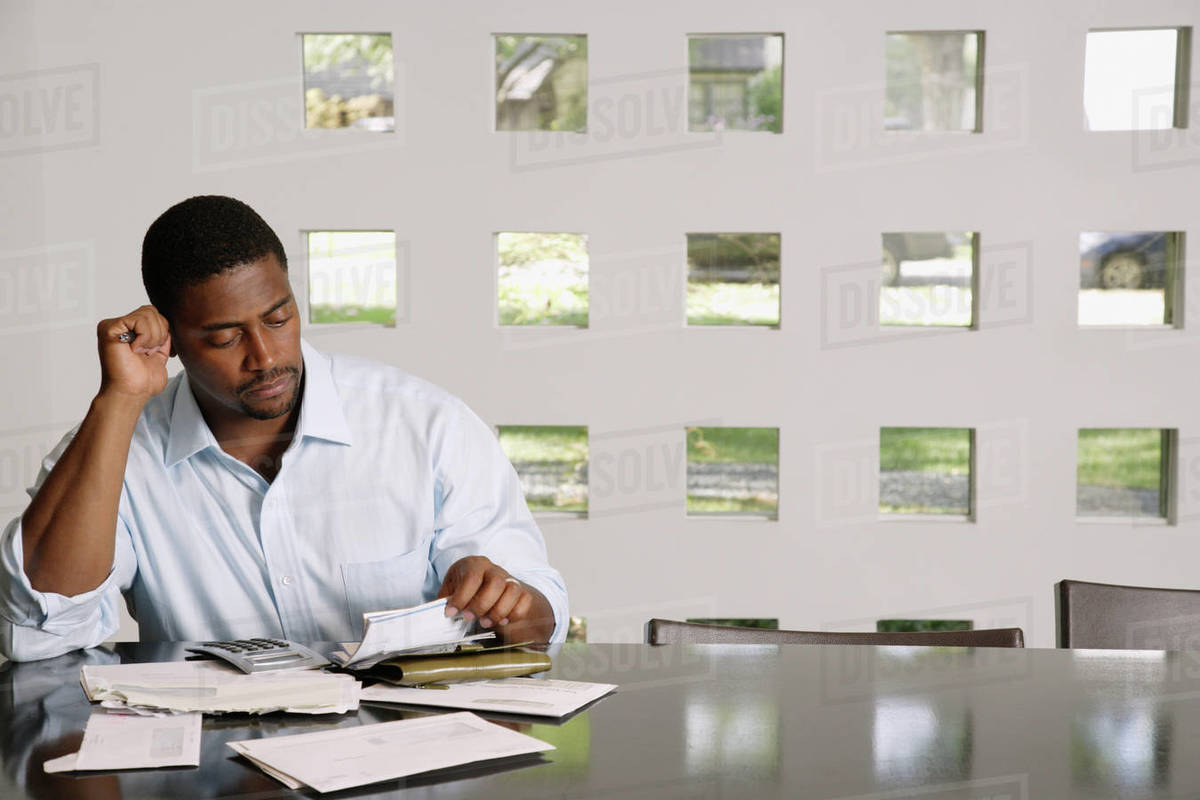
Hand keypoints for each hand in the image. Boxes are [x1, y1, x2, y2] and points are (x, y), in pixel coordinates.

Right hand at [97, 305, 171, 401]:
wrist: (133, 392)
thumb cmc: (142, 380)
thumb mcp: (159, 354)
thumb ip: (162, 338)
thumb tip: (167, 327)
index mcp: (128, 330)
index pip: (153, 314)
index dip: (162, 332)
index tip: (153, 352)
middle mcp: (118, 325)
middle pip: (151, 310)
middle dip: (159, 333)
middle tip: (147, 352)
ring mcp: (112, 326)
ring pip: (148, 313)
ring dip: (153, 337)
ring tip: (141, 352)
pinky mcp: (109, 328)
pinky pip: (139, 320)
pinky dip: (145, 337)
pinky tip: (135, 350)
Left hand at [437, 556, 554, 642]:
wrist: (492, 589)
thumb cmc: (467, 591)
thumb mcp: (451, 591)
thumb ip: (445, 601)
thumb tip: (433, 616)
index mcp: (474, 565)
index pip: (472, 577)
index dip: (461, 597)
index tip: (451, 613)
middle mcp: (494, 569)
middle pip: (495, 582)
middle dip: (482, 604)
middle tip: (470, 618)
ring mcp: (510, 580)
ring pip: (512, 591)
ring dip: (498, 611)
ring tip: (485, 623)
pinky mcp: (522, 592)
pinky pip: (524, 601)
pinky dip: (514, 614)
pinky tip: (502, 621)